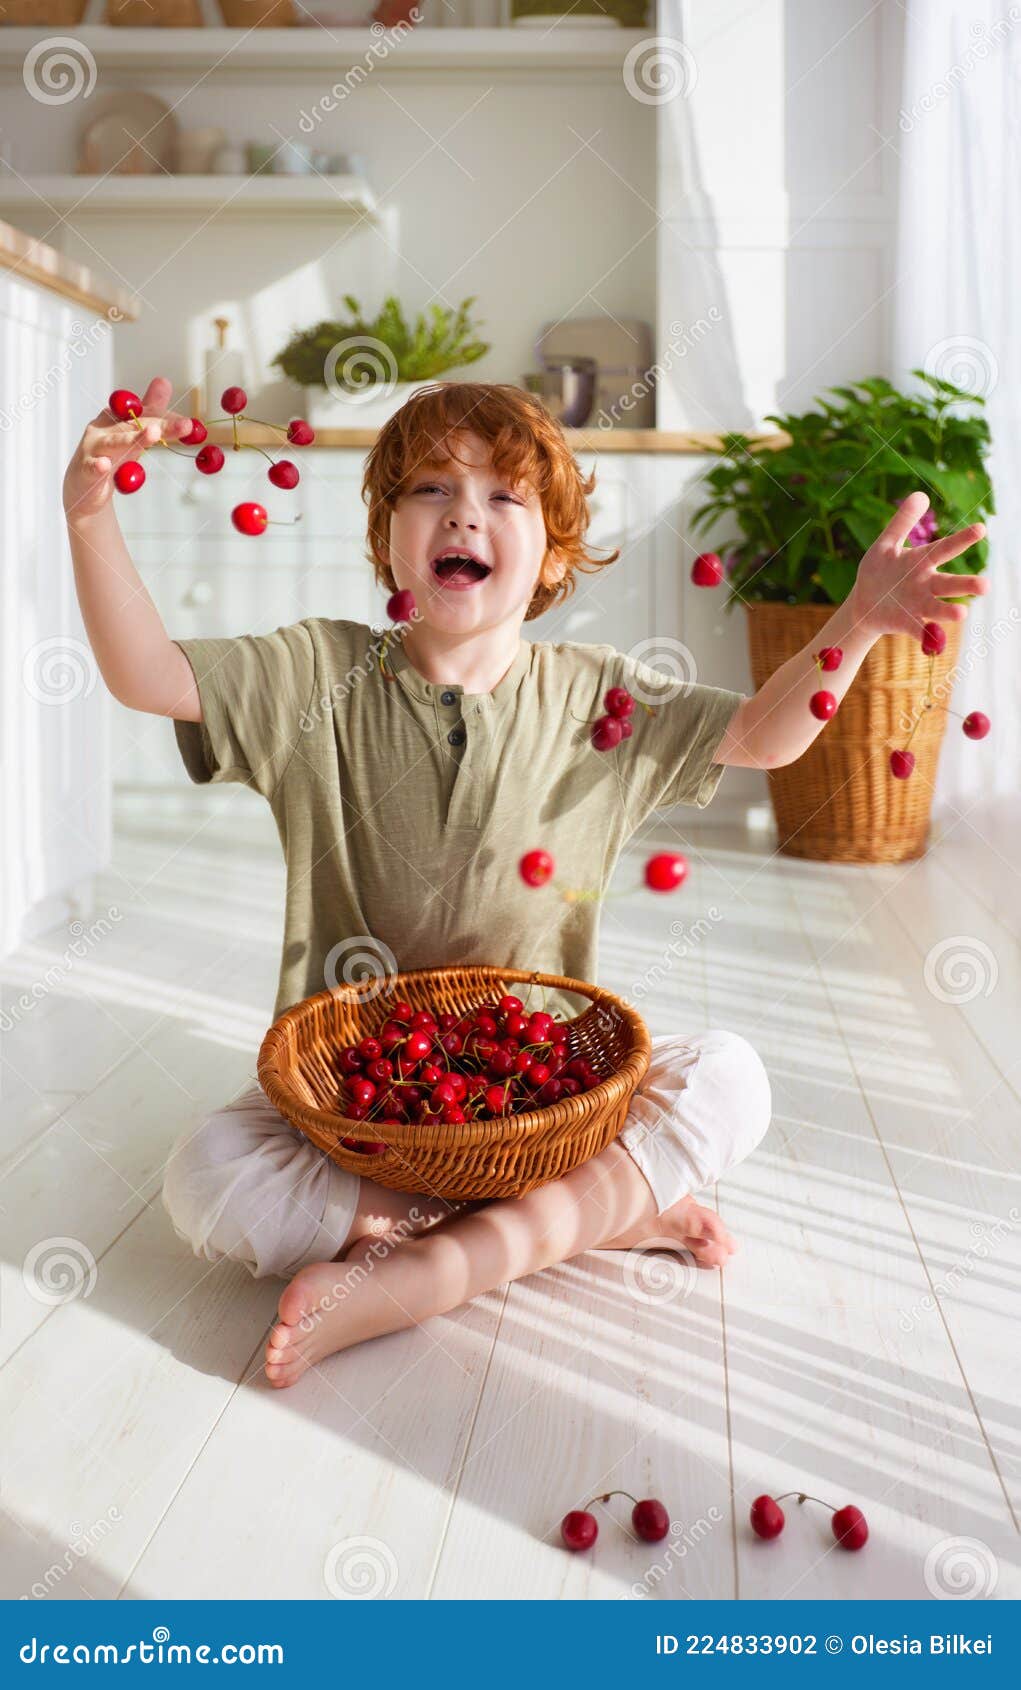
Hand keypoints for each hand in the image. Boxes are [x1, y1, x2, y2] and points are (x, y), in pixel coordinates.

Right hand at [62, 374, 192, 523]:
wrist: (83, 483)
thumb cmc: (110, 454)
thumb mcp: (131, 432)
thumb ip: (149, 411)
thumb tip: (164, 381)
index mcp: (116, 417)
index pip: (145, 414)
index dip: (167, 419)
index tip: (188, 425)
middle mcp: (104, 428)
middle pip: (135, 425)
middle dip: (160, 425)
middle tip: (184, 425)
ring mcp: (94, 448)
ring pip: (116, 442)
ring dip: (134, 438)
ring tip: (153, 434)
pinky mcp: (86, 471)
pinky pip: (93, 468)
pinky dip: (98, 466)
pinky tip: (105, 465)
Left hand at [848, 489, 987, 639]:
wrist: (863, 602)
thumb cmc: (879, 570)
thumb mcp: (886, 544)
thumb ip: (902, 522)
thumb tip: (921, 494)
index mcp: (921, 561)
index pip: (944, 549)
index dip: (962, 540)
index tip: (982, 529)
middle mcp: (925, 584)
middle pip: (948, 583)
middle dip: (966, 584)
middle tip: (985, 585)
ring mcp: (916, 605)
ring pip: (936, 608)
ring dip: (949, 612)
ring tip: (962, 614)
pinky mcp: (905, 622)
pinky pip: (917, 630)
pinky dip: (925, 636)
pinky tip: (934, 642)